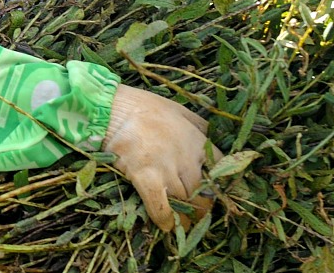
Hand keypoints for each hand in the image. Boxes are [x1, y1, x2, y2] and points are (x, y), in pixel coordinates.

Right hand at [102, 84, 220, 231]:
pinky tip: (166, 226)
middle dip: (201, 208)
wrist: (114, 108)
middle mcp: (186, 159)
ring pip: (184, 204)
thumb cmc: (145, 107)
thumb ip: (198, 126)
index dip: (215, 185)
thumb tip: (212, 137)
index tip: (209, 192)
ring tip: (184, 225)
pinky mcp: (145, 177)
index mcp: (197, 142)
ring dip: (186, 218)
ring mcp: (166, 169)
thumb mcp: (180, 110)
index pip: (218, 172)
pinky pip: (160, 207)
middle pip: (202, 193)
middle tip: (196, 215)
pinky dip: (165, 219)